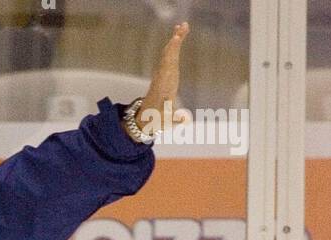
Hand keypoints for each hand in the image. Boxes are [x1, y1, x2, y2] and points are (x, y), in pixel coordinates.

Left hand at [136, 22, 190, 139]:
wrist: (144, 120)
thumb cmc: (156, 121)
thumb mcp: (166, 122)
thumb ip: (176, 120)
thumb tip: (186, 119)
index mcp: (163, 87)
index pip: (168, 67)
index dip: (172, 54)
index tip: (175, 41)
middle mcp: (162, 78)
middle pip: (169, 56)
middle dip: (175, 41)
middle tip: (183, 26)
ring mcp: (162, 76)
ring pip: (168, 54)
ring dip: (175, 40)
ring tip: (182, 26)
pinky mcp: (163, 75)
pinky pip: (168, 58)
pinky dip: (173, 47)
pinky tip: (176, 37)